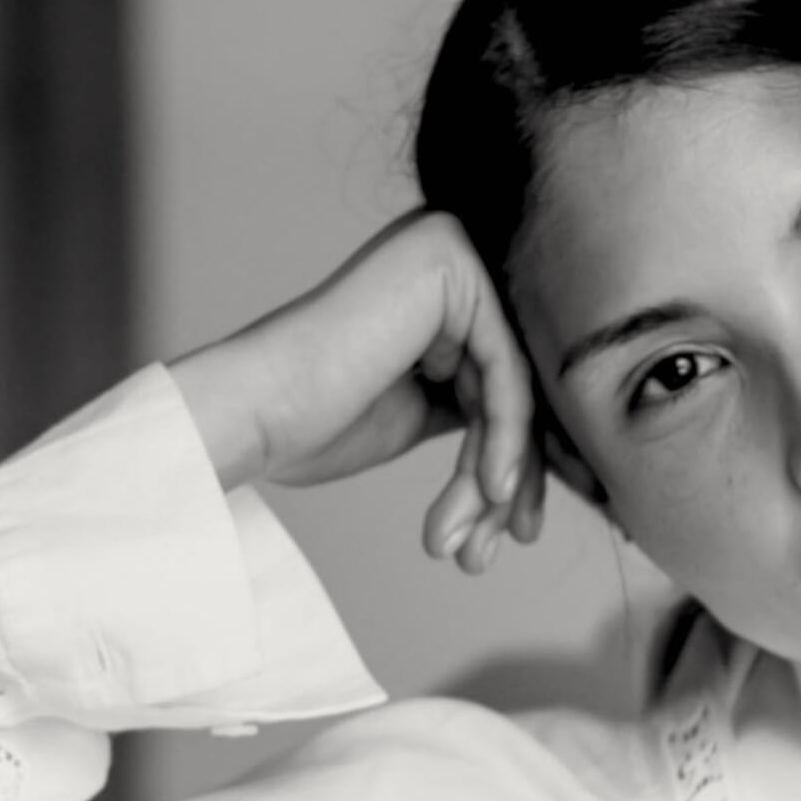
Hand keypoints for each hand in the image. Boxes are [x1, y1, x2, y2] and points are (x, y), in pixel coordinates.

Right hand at [167, 211, 546, 571]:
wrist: (253, 412)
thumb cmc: (312, 420)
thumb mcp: (419, 411)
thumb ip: (476, 405)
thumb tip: (547, 442)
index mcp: (436, 285)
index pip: (503, 382)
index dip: (517, 464)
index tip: (516, 534)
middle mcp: (448, 254)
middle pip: (513, 384)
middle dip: (508, 480)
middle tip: (490, 551)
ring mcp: (450, 249)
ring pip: (512, 386)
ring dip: (498, 476)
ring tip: (471, 542)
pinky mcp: (451, 263)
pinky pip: (505, 369)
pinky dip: (505, 438)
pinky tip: (492, 492)